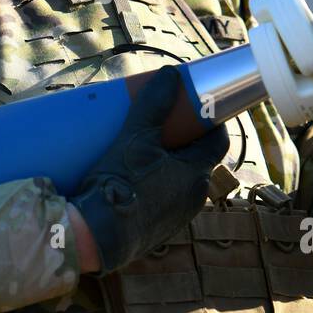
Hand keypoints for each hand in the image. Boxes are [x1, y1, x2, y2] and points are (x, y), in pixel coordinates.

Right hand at [69, 66, 229, 275]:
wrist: (94, 238)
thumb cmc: (119, 185)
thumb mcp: (134, 139)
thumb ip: (153, 106)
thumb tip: (171, 74)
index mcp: (196, 175)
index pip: (217, 141)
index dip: (209, 122)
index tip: (195, 108)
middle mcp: (193, 198)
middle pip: (196, 160)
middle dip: (181, 141)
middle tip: (158, 124)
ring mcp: (177, 217)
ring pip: (178, 181)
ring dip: (167, 165)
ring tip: (140, 150)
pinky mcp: (157, 230)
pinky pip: (163, 200)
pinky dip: (154, 186)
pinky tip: (131, 180)